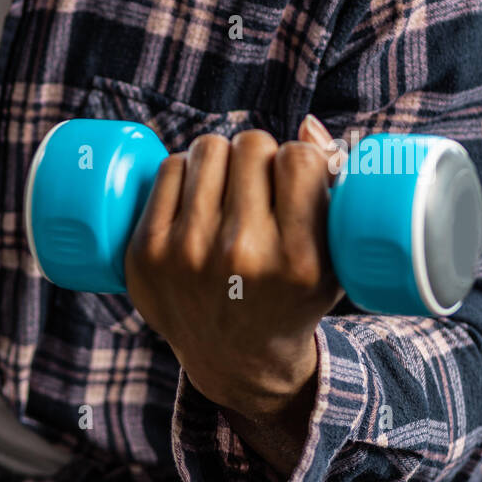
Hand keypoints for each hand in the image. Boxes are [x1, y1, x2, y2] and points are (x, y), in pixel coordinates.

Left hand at [123, 116, 345, 416]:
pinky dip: (186, 172)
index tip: (293, 182)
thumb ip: (333, 186)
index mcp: (298, 260)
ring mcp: (188, 253)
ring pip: (208, 147)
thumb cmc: (292, 292)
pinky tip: (198, 196)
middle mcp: (241, 256)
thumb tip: (306, 123)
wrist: (236, 358)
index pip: (298, 158)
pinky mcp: (148, 250)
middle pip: (251, 144)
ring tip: (228, 189)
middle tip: (258, 186)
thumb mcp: (333, 256)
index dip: (298, 161)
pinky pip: (170, 168)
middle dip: (258, 157)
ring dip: (222, 159)